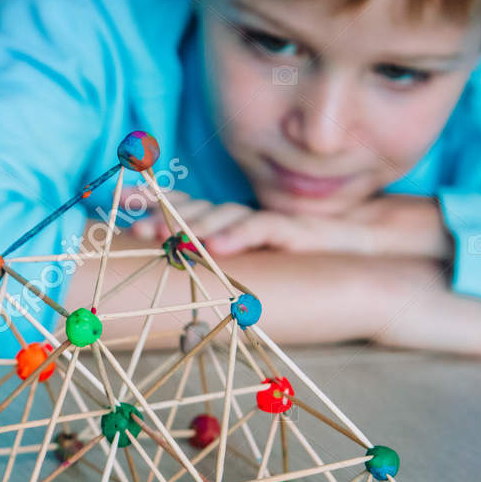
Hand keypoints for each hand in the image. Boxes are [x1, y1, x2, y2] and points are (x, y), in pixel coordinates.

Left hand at [130, 193, 451, 258]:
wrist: (369, 251)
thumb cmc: (308, 262)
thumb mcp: (256, 266)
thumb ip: (220, 264)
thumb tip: (173, 279)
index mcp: (230, 224)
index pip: (182, 207)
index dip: (149, 202)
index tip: (111, 202)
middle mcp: (244, 218)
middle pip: (193, 208)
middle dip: (157, 210)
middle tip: (124, 217)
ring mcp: (268, 221)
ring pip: (221, 218)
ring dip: (187, 224)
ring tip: (156, 233)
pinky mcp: (296, 231)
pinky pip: (263, 230)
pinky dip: (239, 236)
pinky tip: (215, 245)